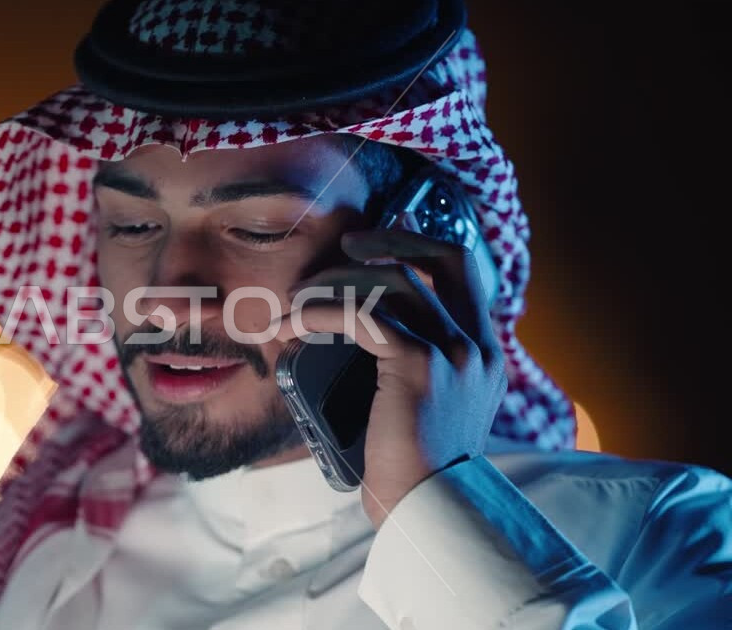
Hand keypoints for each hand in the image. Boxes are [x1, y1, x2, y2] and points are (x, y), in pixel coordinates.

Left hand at [276, 230, 506, 528]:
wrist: (429, 510)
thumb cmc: (414, 468)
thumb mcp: (426, 407)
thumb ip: (412, 367)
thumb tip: (358, 334)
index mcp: (483, 351)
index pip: (465, 268)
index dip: (422, 242)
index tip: (378, 241)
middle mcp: (477, 344)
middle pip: (444, 255)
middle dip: (393, 237)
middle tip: (348, 244)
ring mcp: (454, 352)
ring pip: (394, 281)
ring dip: (338, 281)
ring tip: (299, 297)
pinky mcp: (420, 365)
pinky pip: (363, 316)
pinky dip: (322, 311)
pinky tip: (295, 321)